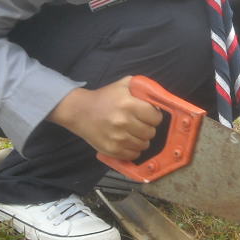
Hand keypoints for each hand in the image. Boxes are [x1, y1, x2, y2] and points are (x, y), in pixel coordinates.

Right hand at [48, 76, 162, 159]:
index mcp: (128, 105)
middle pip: (151, 132)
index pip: (156, 118)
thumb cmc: (104, 98)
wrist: (79, 111)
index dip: (154, 117)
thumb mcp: (123, 85)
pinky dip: (133, 149)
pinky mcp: (112, 150)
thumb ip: (143, 87)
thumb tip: (160, 97)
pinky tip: (127, 141)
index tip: (148, 115)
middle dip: (147, 128)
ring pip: (144, 145)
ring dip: (141, 139)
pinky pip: (133, 155)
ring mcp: (117, 138)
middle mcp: (123, 122)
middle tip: (139, 123)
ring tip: (132, 132)